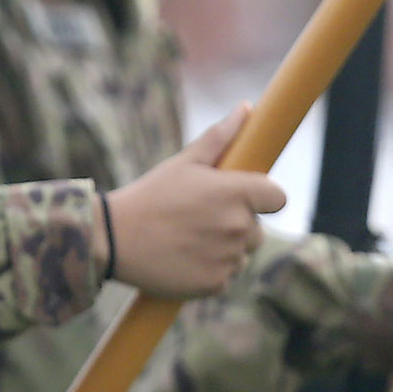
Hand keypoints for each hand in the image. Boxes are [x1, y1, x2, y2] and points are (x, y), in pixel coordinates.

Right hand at [102, 109, 286, 299]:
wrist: (114, 239)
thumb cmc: (150, 195)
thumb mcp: (184, 163)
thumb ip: (220, 137)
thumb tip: (247, 108)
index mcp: (236, 193)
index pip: (278, 198)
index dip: (263, 198)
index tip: (243, 199)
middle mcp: (239, 227)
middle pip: (257, 230)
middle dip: (236, 225)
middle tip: (198, 220)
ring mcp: (228, 258)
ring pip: (241, 254)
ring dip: (224, 249)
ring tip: (187, 240)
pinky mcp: (216, 284)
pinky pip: (225, 276)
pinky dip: (210, 270)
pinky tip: (183, 259)